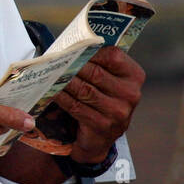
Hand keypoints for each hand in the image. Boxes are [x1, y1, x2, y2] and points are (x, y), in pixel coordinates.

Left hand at [51, 46, 144, 162]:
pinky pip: (76, 106)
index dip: (90, 50)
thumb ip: (98, 64)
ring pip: (84, 90)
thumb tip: (71, 45)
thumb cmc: (100, 101)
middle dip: (72, 65)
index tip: (72, 47)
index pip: (113, 56)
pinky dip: (61, 97)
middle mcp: (130, 94)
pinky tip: (50, 90)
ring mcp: (118, 112)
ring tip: (49, 73)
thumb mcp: (107, 81)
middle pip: (95, 73)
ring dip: (64, 80)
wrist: (99, 138)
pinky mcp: (102, 126)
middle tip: (54, 59)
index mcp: (134, 76)